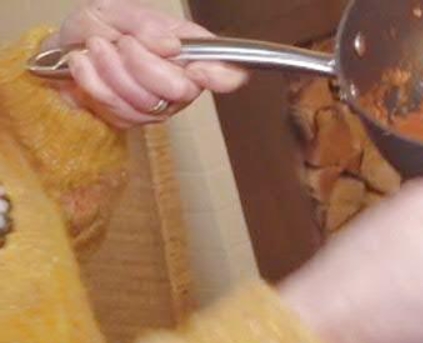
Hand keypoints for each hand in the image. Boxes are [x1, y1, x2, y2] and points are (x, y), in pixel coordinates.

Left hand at [44, 0, 247, 127]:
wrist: (62, 49)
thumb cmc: (97, 28)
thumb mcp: (117, 10)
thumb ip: (145, 23)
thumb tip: (170, 45)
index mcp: (188, 52)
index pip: (227, 72)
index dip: (222, 76)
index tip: (198, 70)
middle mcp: (180, 83)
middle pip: (181, 90)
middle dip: (143, 64)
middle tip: (123, 43)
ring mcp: (158, 105)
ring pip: (146, 101)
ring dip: (111, 68)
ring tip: (96, 47)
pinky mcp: (131, 120)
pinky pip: (117, 108)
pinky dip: (93, 80)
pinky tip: (84, 63)